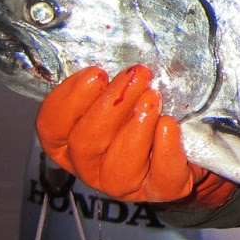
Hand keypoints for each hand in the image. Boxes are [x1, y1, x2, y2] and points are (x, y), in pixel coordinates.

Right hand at [37, 65, 235, 207]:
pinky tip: (169, 125)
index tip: (95, 73)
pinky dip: (165, 149)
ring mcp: (123, 183)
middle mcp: (90, 166)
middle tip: (136, 75)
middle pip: (86, 142)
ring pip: (118, 165)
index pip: (52, 127)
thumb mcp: (122, 91)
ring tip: (152, 98)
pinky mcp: (160, 190)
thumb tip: (112, 48)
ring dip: (136, 127)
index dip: (69, 100)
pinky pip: (160, 176)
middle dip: (111, 105)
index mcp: (69, 141)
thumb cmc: (143, 111)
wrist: (188, 144)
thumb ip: (109, 80)